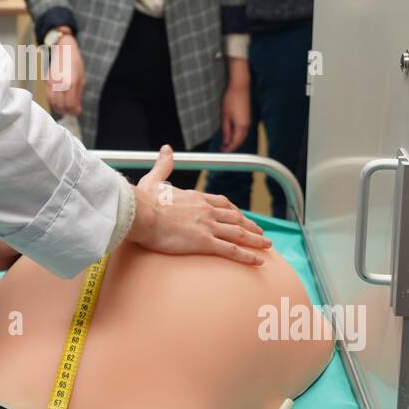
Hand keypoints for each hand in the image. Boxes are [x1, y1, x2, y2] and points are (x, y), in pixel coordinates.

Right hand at [46, 32, 83, 116]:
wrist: (63, 50)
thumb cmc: (75, 63)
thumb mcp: (81, 79)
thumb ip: (78, 95)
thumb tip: (77, 109)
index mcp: (71, 82)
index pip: (71, 104)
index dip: (75, 111)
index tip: (77, 112)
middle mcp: (60, 84)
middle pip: (61, 106)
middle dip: (67, 112)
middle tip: (72, 112)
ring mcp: (52, 83)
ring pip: (53, 103)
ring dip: (59, 108)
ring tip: (65, 109)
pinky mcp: (46, 82)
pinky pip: (49, 97)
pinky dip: (54, 102)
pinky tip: (59, 102)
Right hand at [125, 145, 271, 264]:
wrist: (141, 214)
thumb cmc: (144, 201)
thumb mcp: (154, 179)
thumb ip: (164, 165)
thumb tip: (166, 149)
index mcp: (195, 197)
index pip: (221, 202)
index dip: (233, 210)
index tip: (240, 215)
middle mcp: (206, 210)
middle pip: (235, 217)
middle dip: (250, 224)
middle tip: (260, 231)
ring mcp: (208, 226)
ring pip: (239, 233)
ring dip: (255, 239)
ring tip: (266, 245)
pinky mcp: (205, 242)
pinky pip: (232, 250)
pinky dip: (247, 255)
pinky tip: (258, 260)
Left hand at [221, 60, 251, 150]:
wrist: (240, 87)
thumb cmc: (232, 99)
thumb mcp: (225, 116)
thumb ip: (226, 130)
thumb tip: (226, 141)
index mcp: (241, 126)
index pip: (235, 142)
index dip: (229, 148)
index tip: (223, 152)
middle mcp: (247, 126)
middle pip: (240, 141)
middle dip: (232, 147)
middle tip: (223, 150)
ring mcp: (248, 122)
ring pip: (243, 137)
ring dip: (235, 142)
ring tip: (226, 144)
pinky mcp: (248, 118)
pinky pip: (244, 131)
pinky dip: (238, 136)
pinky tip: (232, 135)